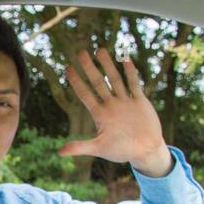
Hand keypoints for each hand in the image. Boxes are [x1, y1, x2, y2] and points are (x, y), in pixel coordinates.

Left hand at [58, 48, 172, 176]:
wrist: (145, 151)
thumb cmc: (121, 150)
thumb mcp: (99, 148)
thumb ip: (80, 147)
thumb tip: (59, 152)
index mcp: (100, 115)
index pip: (85, 94)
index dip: (77, 82)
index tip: (67, 68)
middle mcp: (111, 105)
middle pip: (98, 83)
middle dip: (89, 68)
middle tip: (80, 52)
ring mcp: (125, 102)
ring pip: (115, 80)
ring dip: (108, 66)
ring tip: (100, 50)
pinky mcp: (140, 102)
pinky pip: (134, 85)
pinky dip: (130, 74)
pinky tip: (125, 60)